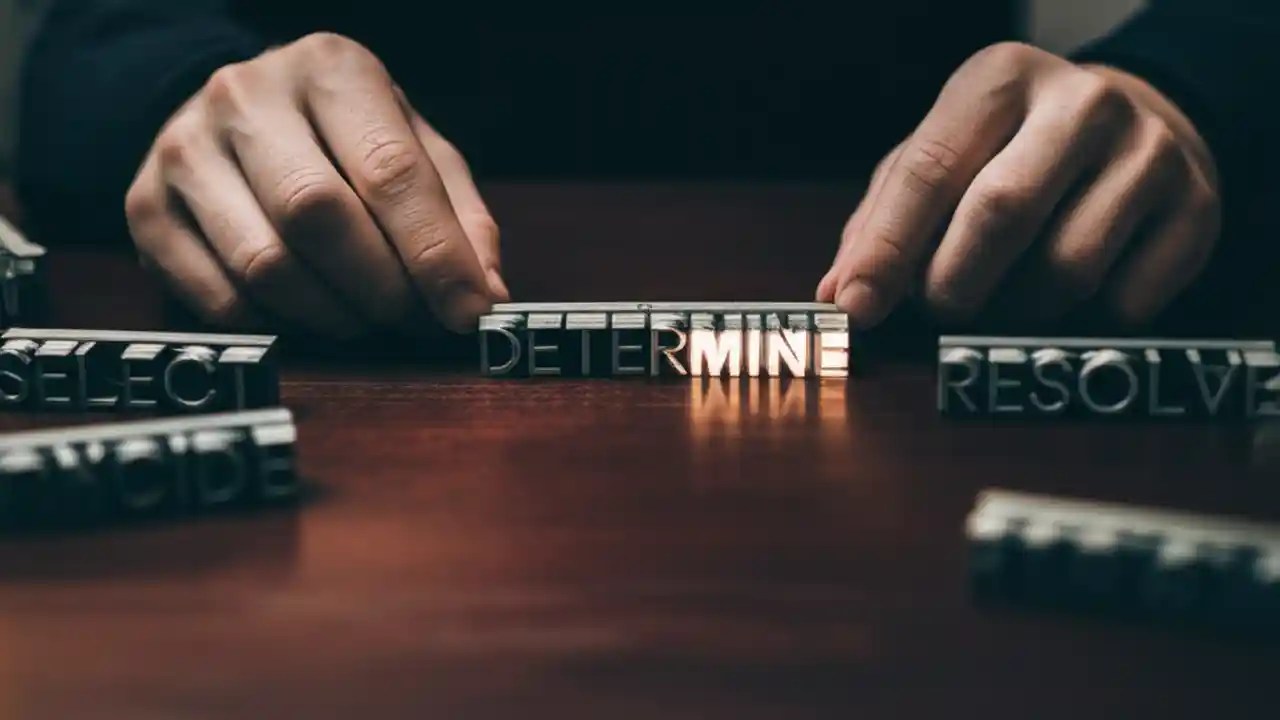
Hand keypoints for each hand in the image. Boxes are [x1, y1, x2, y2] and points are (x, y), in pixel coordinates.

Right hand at [125, 33, 505, 336]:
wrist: (233, 112)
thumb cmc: (341, 136)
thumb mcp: (413, 146)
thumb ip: (458, 214)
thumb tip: (483, 293)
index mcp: (330, 70)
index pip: (389, 170)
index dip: (434, 253)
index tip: (468, 311)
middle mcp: (248, 97)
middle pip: (318, 215)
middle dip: (381, 288)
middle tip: (413, 320)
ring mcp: (186, 149)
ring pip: (265, 263)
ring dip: (332, 315)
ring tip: (365, 320)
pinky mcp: (147, 207)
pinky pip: (218, 297)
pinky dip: (276, 325)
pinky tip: (306, 315)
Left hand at [818, 42, 1220, 328]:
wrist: (1137, 125)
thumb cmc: (1010, 151)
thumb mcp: (938, 159)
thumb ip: (881, 221)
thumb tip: (839, 293)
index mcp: (998, 80)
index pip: (929, 171)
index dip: (887, 250)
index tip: (857, 307)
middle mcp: (1081, 103)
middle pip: (1000, 215)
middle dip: (952, 286)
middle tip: (940, 306)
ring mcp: (1148, 151)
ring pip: (1065, 269)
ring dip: (1015, 310)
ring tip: (1004, 295)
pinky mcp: (1195, 207)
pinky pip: (1124, 302)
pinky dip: (1084, 320)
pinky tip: (1073, 291)